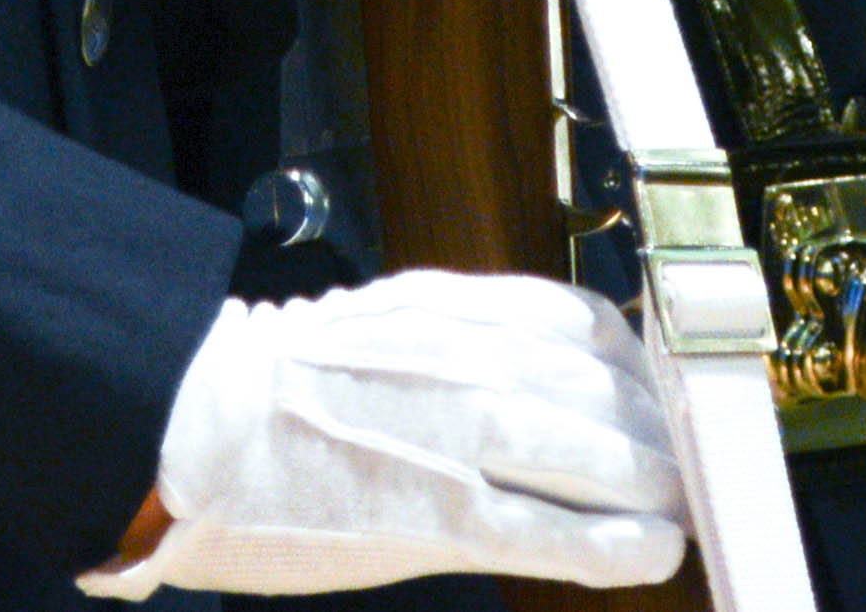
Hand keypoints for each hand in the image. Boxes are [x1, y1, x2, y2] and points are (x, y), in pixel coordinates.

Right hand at [78, 273, 685, 595]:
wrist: (188, 424)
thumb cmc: (270, 387)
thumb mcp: (378, 326)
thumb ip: (453, 337)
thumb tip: (521, 359)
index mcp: (451, 312)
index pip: (583, 323)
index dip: (635, 366)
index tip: (653, 393)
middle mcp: (470, 360)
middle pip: (606, 389)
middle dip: (656, 432)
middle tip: (678, 464)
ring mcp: (459, 437)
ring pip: (597, 454)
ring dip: (651, 486)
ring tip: (670, 509)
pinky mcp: (439, 514)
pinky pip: (554, 530)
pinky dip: (615, 544)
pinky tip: (648, 553)